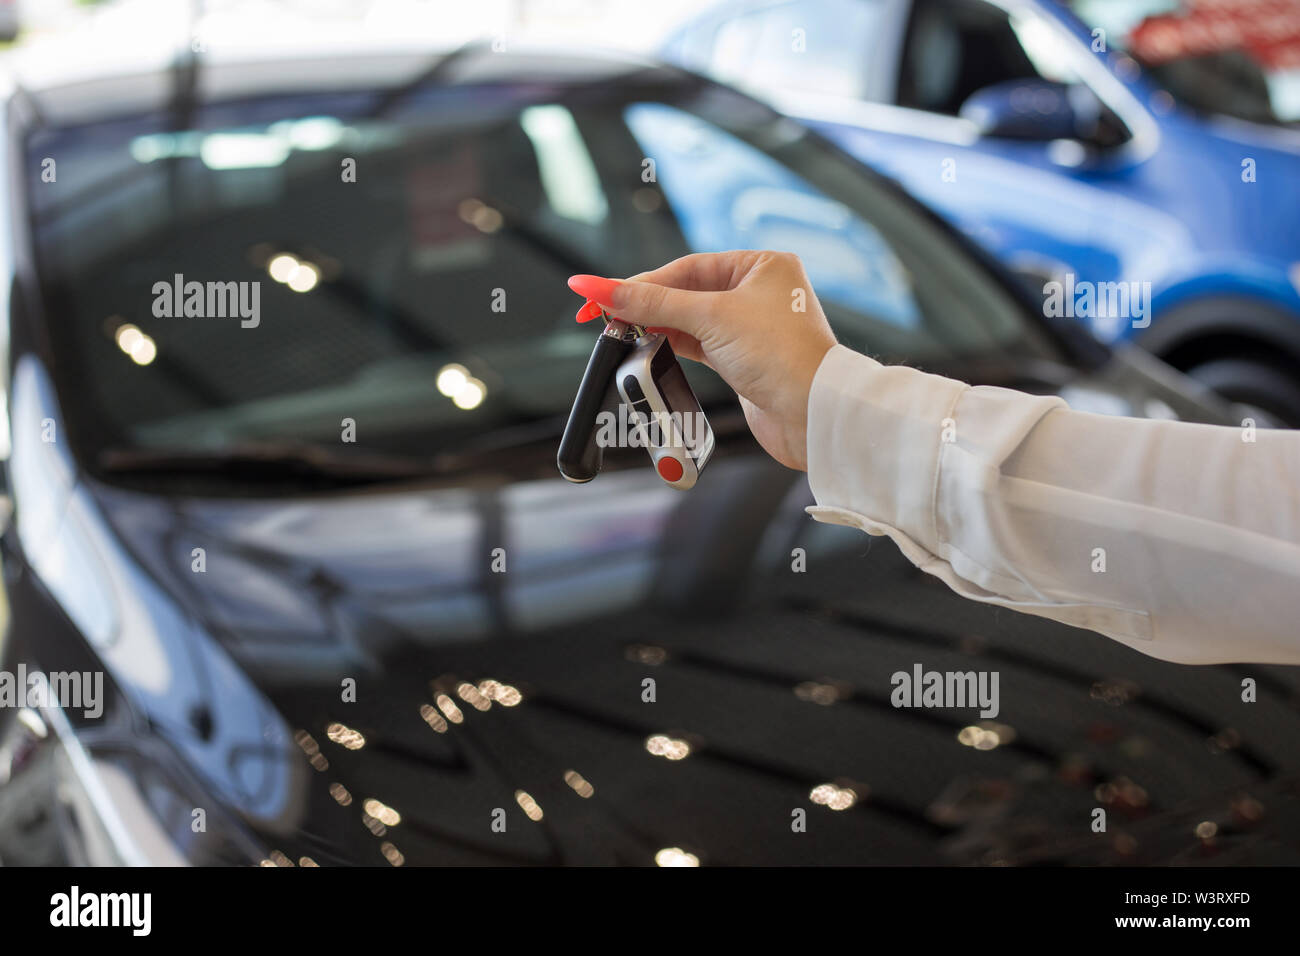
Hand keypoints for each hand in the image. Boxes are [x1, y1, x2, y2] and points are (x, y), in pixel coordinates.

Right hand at [569, 251, 836, 470]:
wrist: (813, 414)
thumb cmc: (783, 357)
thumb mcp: (711, 319)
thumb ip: (653, 304)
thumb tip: (600, 288)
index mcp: (762, 266)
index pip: (687, 268)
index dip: (640, 282)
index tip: (600, 292)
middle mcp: (759, 292)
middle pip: (685, 292)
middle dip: (645, 304)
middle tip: (602, 315)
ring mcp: (751, 328)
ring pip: (690, 320)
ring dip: (655, 326)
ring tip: (619, 331)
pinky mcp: (744, 360)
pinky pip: (698, 345)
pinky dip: (671, 345)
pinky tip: (646, 346)